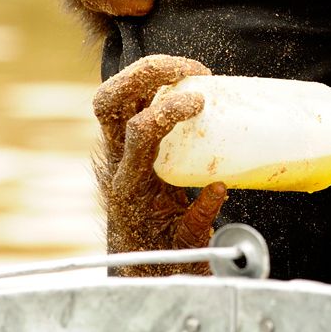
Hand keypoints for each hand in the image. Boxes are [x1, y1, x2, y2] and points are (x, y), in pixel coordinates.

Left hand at [94, 54, 226, 274]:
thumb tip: (220, 187)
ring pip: (114, 96)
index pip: (139, 133)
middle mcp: (117, 161)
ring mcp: (117, 149)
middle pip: (110, 101)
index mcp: (131, 185)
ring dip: (147, 72)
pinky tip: (183, 81)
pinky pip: (130, 103)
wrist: (136, 262)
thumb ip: (200, 219)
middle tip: (189, 69)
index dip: (167, 110)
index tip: (199, 103)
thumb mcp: (187, 243)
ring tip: (189, 68)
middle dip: (145, 73)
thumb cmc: (164, 253)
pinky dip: (153, 84)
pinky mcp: (126, 143)